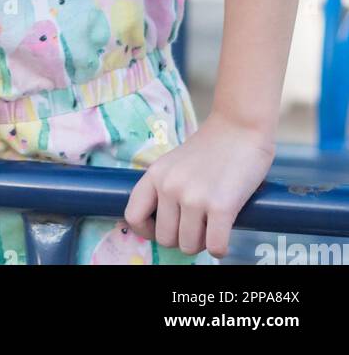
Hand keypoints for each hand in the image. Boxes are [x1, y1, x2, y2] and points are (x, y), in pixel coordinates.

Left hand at [124, 112, 275, 258]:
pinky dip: (220, 248)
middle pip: (165, 238)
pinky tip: (225, 234)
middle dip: (182, 238)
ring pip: (189, 247)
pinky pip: (215, 248)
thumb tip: (163, 225)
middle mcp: (170, 186)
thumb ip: (166, 187)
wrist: (241, 126)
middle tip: (198, 225)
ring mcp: (194, 197)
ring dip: (202, 243)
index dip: (147, 231)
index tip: (165, 229)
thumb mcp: (176, 163)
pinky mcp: (221, 207)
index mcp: (155, 174)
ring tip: (213, 225)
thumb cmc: (212, 147)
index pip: (133, 215)